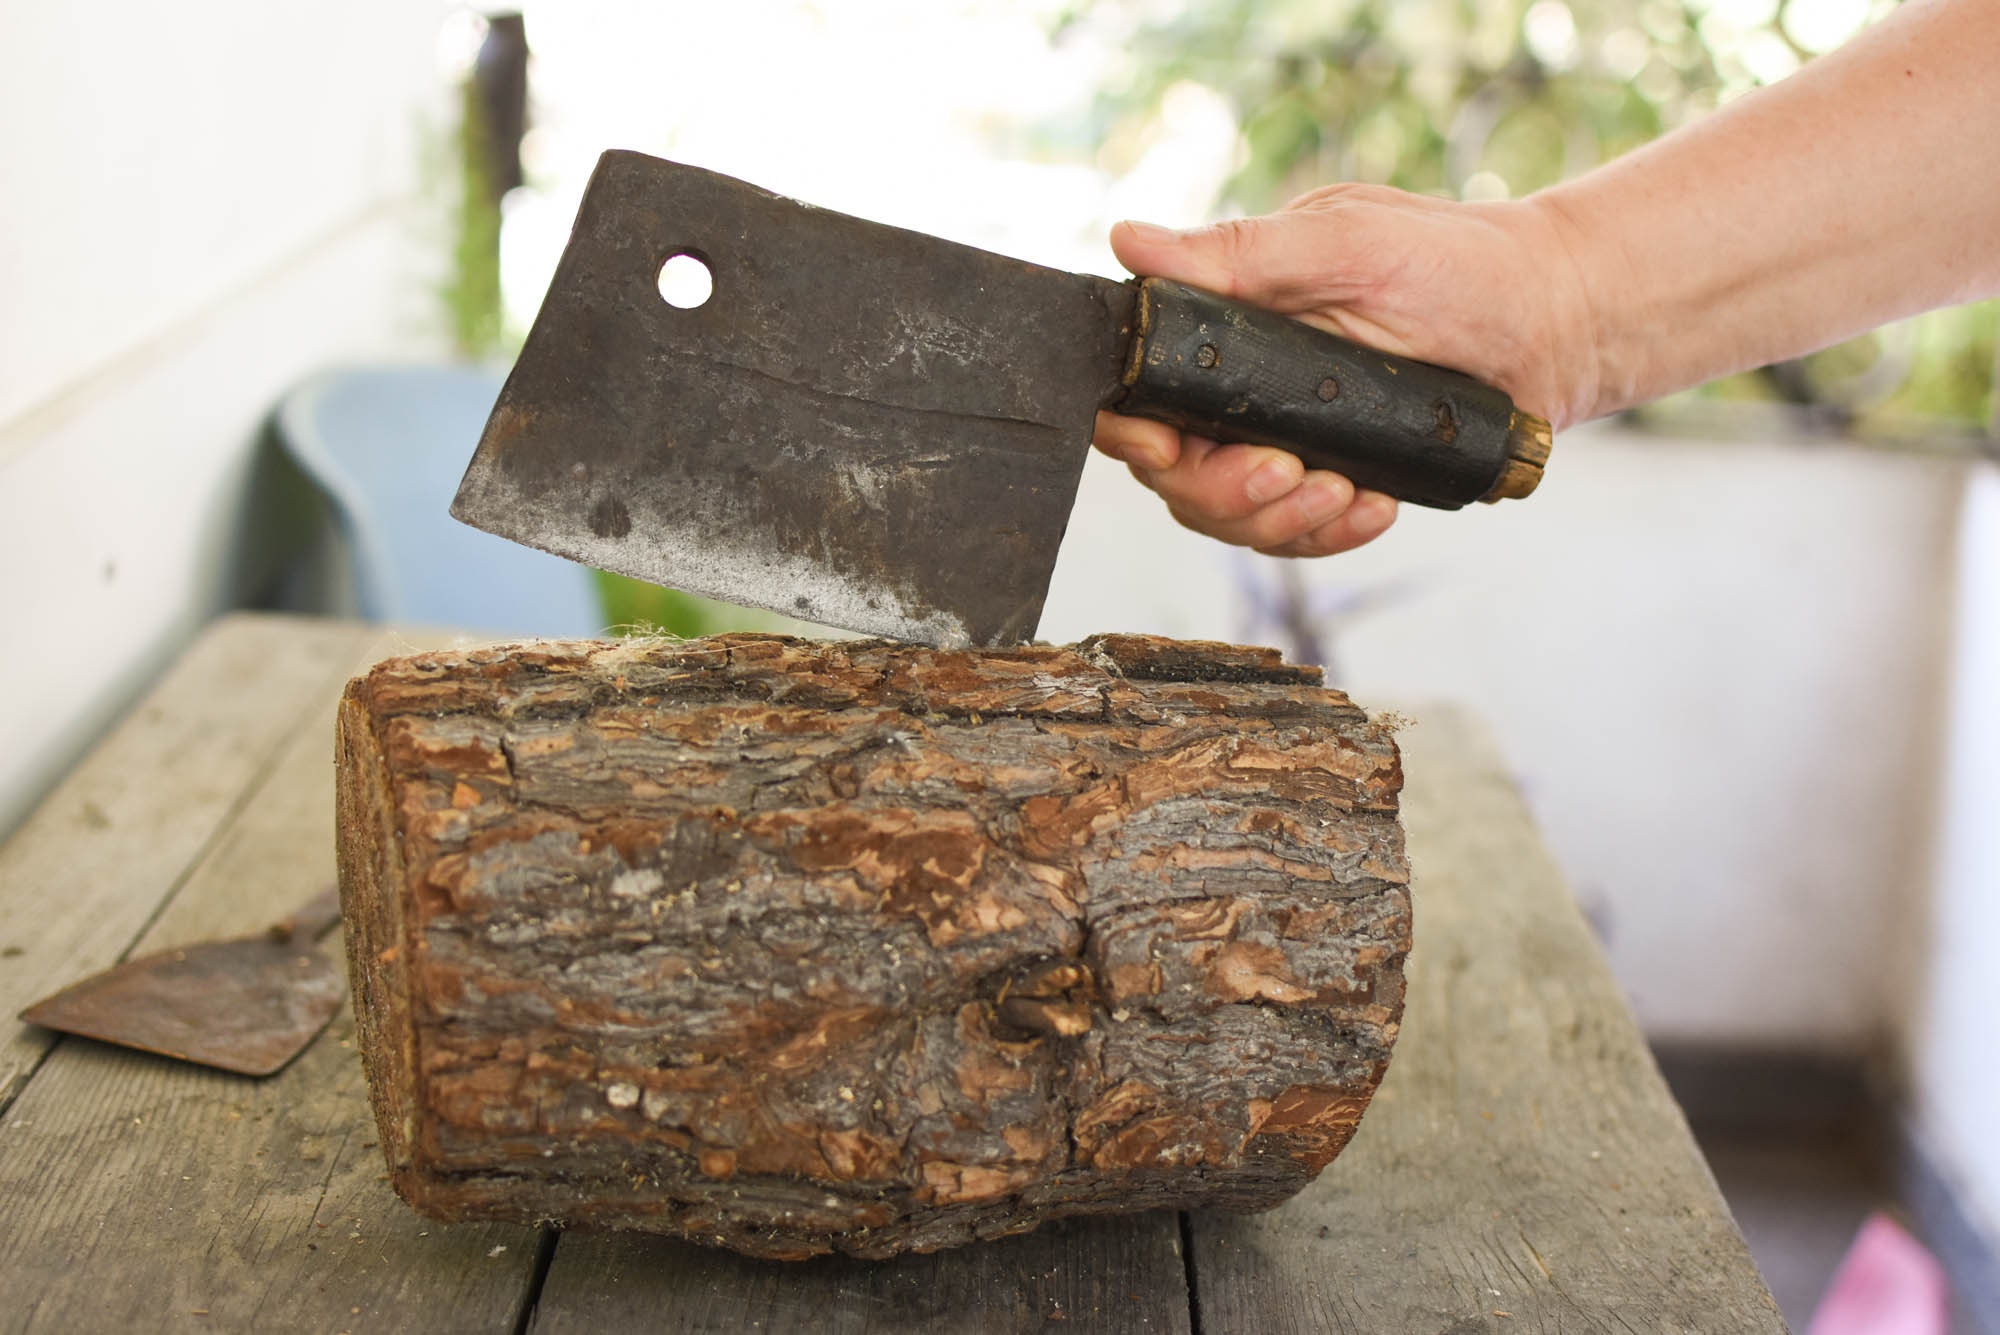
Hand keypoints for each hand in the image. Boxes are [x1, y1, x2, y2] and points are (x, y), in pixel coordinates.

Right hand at [1095, 185, 1594, 556]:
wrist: (1554, 319)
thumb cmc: (1457, 261)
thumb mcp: (1346, 242)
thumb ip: (1237, 252)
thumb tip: (1130, 240)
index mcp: (1224, 324)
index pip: (1137, 389)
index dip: (1133, 429)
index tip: (1169, 444)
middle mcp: (1240, 388)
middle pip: (1174, 473)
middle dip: (1221, 488)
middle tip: (1285, 469)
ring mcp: (1284, 439)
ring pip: (1227, 516)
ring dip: (1274, 517)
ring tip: (1339, 490)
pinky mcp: (1330, 479)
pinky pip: (1296, 535)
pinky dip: (1326, 532)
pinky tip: (1370, 508)